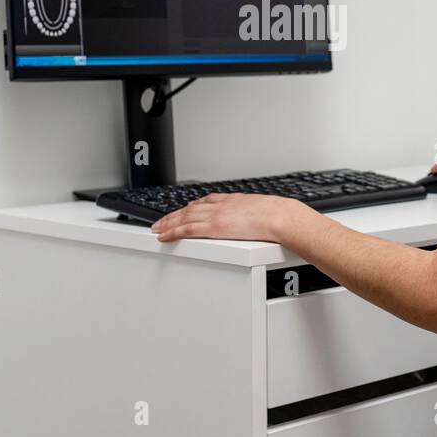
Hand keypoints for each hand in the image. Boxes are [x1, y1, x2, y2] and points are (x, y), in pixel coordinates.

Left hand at [151, 193, 317, 243]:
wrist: (279, 217)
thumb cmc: (278, 216)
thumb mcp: (262, 209)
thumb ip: (253, 214)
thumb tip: (258, 219)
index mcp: (232, 201)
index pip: (205, 202)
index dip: (192, 206)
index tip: (185, 209)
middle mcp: (220, 206)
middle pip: (190, 209)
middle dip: (174, 215)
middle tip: (161, 220)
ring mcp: (215, 216)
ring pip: (184, 218)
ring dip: (168, 223)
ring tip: (157, 228)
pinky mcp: (213, 227)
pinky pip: (186, 229)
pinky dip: (172, 232)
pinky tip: (163, 236)